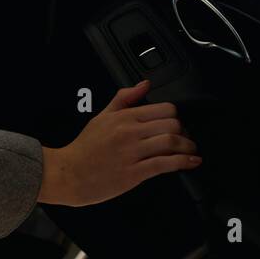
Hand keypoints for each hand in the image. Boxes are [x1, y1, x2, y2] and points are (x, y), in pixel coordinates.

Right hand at [38, 79, 200, 206]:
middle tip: (184, 138)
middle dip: (185, 132)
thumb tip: (144, 84)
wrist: (68, 174)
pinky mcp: (134, 173)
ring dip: (188, 147)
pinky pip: (166, 164)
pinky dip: (184, 162)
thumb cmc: (84, 149)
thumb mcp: (100, 117)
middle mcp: (128, 132)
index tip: (176, 124)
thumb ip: (123, 99)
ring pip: (172, 142)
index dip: (175, 116)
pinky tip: (191, 162)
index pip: (164, 108)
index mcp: (122, 117)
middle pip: (173, 124)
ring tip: (190, 151)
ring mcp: (132, 152)